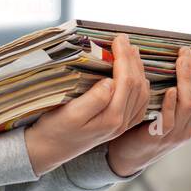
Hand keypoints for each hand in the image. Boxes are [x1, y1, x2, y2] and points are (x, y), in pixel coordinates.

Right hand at [23, 33, 150, 175]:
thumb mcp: (70, 114)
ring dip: (139, 70)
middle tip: (124, 39)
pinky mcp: (117, 127)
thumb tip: (112, 81)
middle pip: (137, 85)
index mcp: (112, 118)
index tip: (118, 39)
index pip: (126, 80)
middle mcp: (121, 123)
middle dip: (132, 59)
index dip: (124, 57)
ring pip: (141, 94)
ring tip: (132, 52)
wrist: (48, 150)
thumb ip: (94, 99)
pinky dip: (141, 87)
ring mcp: (122, 126)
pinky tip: (137, 77)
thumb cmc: (55, 130)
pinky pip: (138, 105)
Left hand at [106, 45, 190, 176]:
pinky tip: (170, 90)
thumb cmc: (151, 126)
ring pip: (189, 105)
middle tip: (186, 52)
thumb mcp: (173, 112)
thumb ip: (183, 97)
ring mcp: (177, 135)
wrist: (132, 153)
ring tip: (180, 62)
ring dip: (185, 80)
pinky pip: (170, 121)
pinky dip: (171, 104)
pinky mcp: (159, 138)